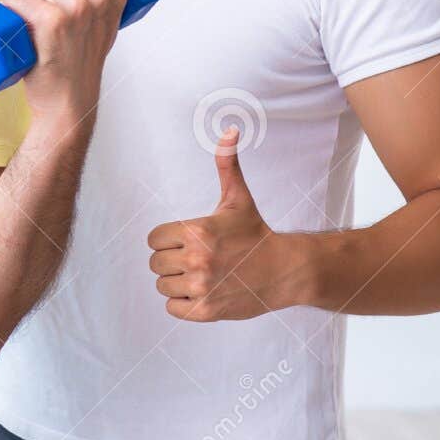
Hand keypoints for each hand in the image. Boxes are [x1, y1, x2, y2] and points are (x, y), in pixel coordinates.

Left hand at [146, 127, 302, 320]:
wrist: (286, 271)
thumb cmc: (256, 233)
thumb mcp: (238, 198)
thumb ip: (227, 164)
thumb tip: (229, 130)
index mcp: (196, 231)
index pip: (153, 239)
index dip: (166, 239)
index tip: (185, 240)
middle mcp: (197, 260)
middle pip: (155, 263)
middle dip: (170, 261)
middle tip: (193, 259)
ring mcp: (202, 287)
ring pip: (162, 286)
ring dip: (176, 283)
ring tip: (199, 275)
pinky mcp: (206, 310)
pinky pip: (172, 308)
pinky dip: (182, 303)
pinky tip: (201, 292)